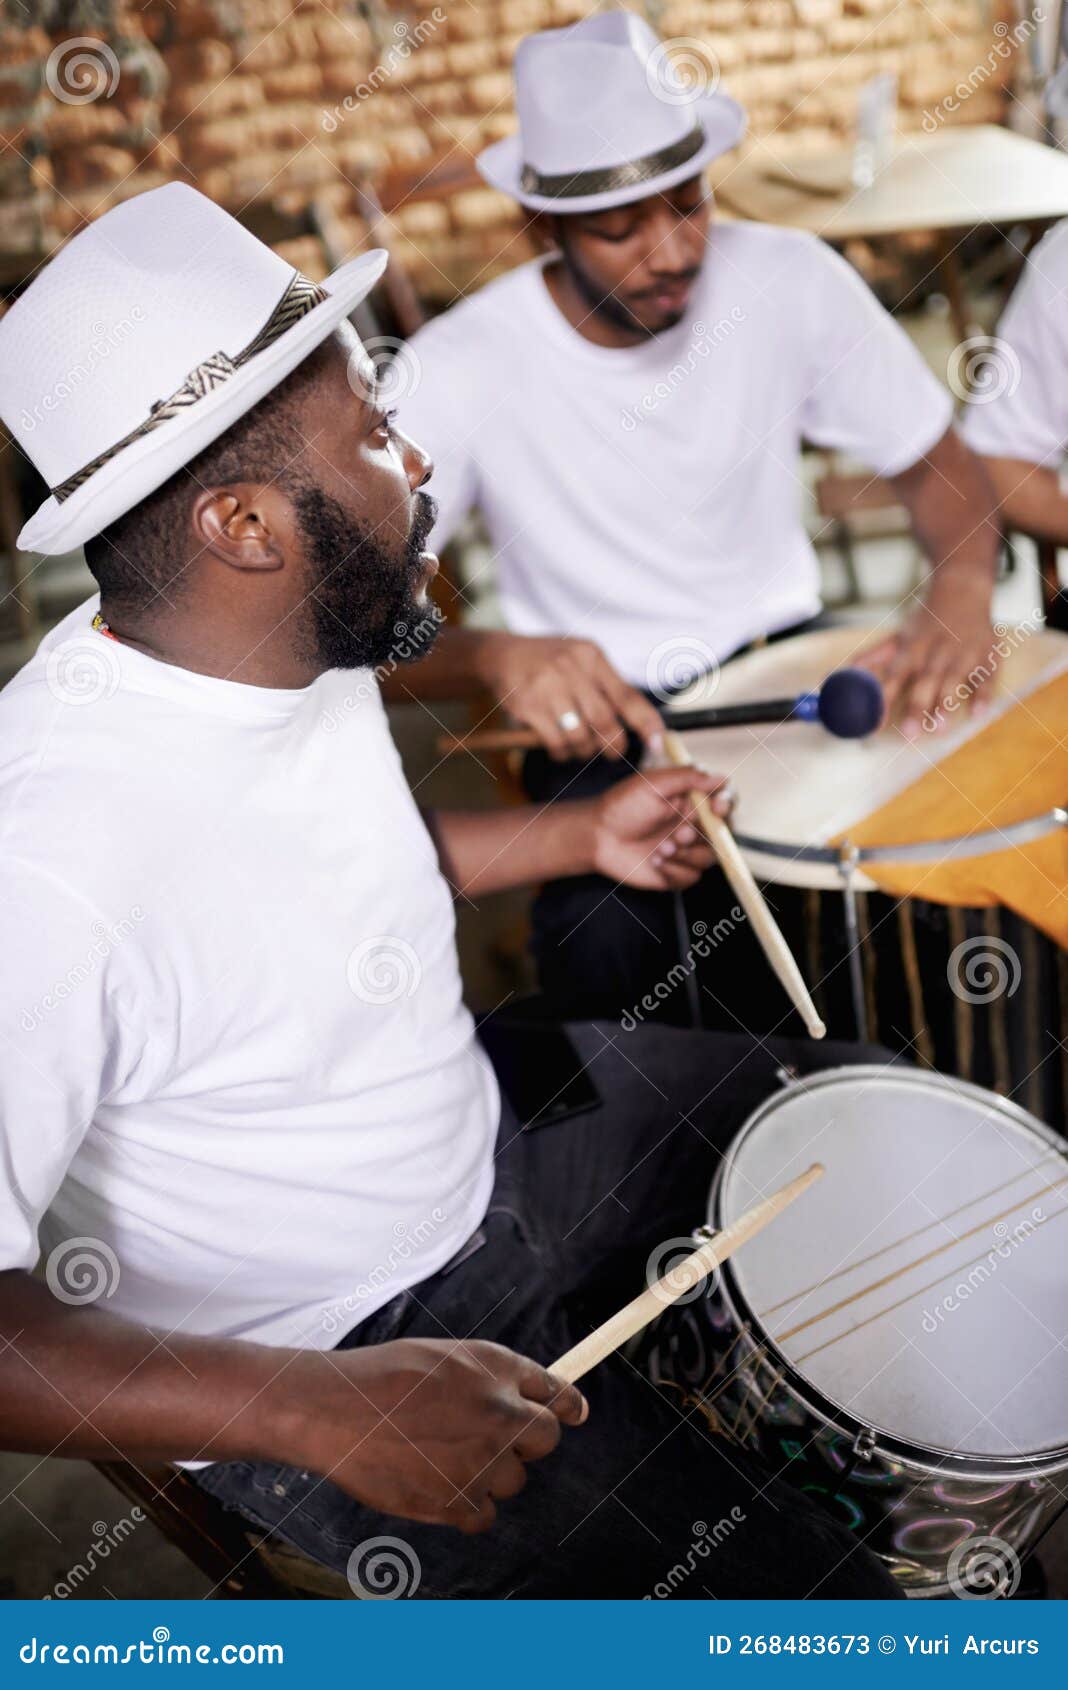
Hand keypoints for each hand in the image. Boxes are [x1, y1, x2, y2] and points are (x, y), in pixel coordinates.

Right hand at [272, 1339, 586, 1533]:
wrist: (336, 1410)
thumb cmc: (383, 1377)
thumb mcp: (447, 1356)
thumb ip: (494, 1377)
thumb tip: (531, 1398)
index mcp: (496, 1369)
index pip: (558, 1393)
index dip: (567, 1405)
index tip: (573, 1414)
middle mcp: (499, 1414)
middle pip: (546, 1440)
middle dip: (526, 1441)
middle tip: (490, 1438)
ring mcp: (481, 1461)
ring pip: (513, 1481)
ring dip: (490, 1474)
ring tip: (443, 1456)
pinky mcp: (456, 1502)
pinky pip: (484, 1516)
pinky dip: (466, 1507)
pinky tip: (437, 1484)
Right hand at [479, 634, 663, 761]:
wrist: (501, 655)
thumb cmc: (550, 662)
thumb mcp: (581, 660)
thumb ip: (607, 685)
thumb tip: (642, 721)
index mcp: (592, 657)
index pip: (627, 696)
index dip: (646, 723)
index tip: (658, 743)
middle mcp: (572, 669)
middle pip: (605, 721)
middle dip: (614, 745)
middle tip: (613, 753)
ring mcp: (548, 687)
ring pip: (580, 736)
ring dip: (584, 751)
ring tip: (581, 749)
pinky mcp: (528, 706)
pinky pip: (555, 742)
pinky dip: (562, 753)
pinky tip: (560, 749)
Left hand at [591, 766, 729, 889]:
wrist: (597, 838)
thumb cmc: (621, 806)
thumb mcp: (653, 784)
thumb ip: (688, 778)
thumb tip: (722, 778)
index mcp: (690, 800)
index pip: (724, 801)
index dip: (726, 805)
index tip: (717, 807)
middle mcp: (693, 824)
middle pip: (722, 833)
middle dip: (702, 835)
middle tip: (679, 834)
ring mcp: (686, 849)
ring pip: (709, 857)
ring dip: (686, 854)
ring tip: (660, 849)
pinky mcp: (676, 871)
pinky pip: (692, 877)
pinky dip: (674, 870)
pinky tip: (654, 862)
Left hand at [855, 596, 997, 737]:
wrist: (963, 589)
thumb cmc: (925, 622)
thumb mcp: (897, 637)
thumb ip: (870, 659)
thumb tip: (834, 676)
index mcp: (912, 649)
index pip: (894, 677)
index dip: (883, 700)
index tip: (873, 724)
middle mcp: (936, 652)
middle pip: (924, 681)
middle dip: (917, 707)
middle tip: (909, 735)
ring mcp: (962, 654)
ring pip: (954, 680)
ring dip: (947, 703)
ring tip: (939, 729)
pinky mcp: (986, 655)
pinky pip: (986, 676)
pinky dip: (983, 694)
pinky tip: (978, 714)